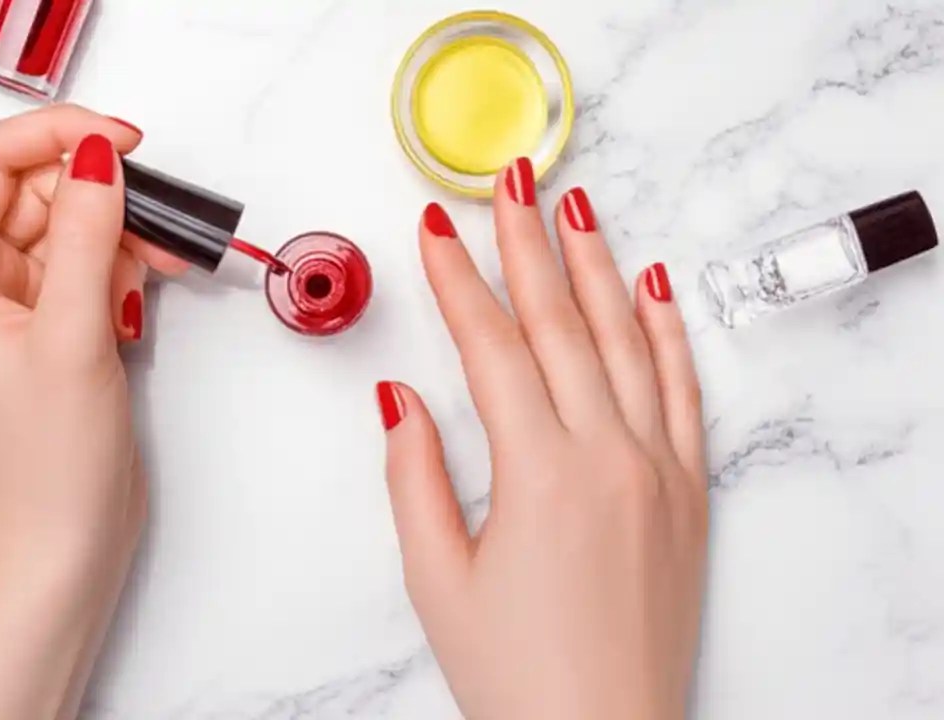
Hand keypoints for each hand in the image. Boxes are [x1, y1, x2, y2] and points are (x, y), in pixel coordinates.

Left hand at [0, 105, 181, 719]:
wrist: (63, 544)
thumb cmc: (47, 459)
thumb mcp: (71, 335)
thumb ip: (86, 236)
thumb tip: (97, 156)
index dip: (57, 136)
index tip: (125, 142)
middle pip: (36, 188)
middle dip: (101, 190)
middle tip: (161, 211)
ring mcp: (19, 303)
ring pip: (71, 224)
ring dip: (122, 230)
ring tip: (167, 260)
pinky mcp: (57, 326)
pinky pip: (90, 264)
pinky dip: (125, 263)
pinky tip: (153, 284)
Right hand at [379, 161, 706, 719]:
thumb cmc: (518, 675)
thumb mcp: (438, 579)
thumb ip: (414, 478)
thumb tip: (399, 397)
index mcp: (539, 473)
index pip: (493, 347)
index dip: (459, 280)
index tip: (436, 226)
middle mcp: (608, 456)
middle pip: (561, 324)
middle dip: (528, 245)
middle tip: (511, 181)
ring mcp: (658, 470)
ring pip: (625, 342)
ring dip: (596, 268)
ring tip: (574, 208)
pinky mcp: (687, 493)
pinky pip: (683, 392)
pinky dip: (667, 334)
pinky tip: (651, 287)